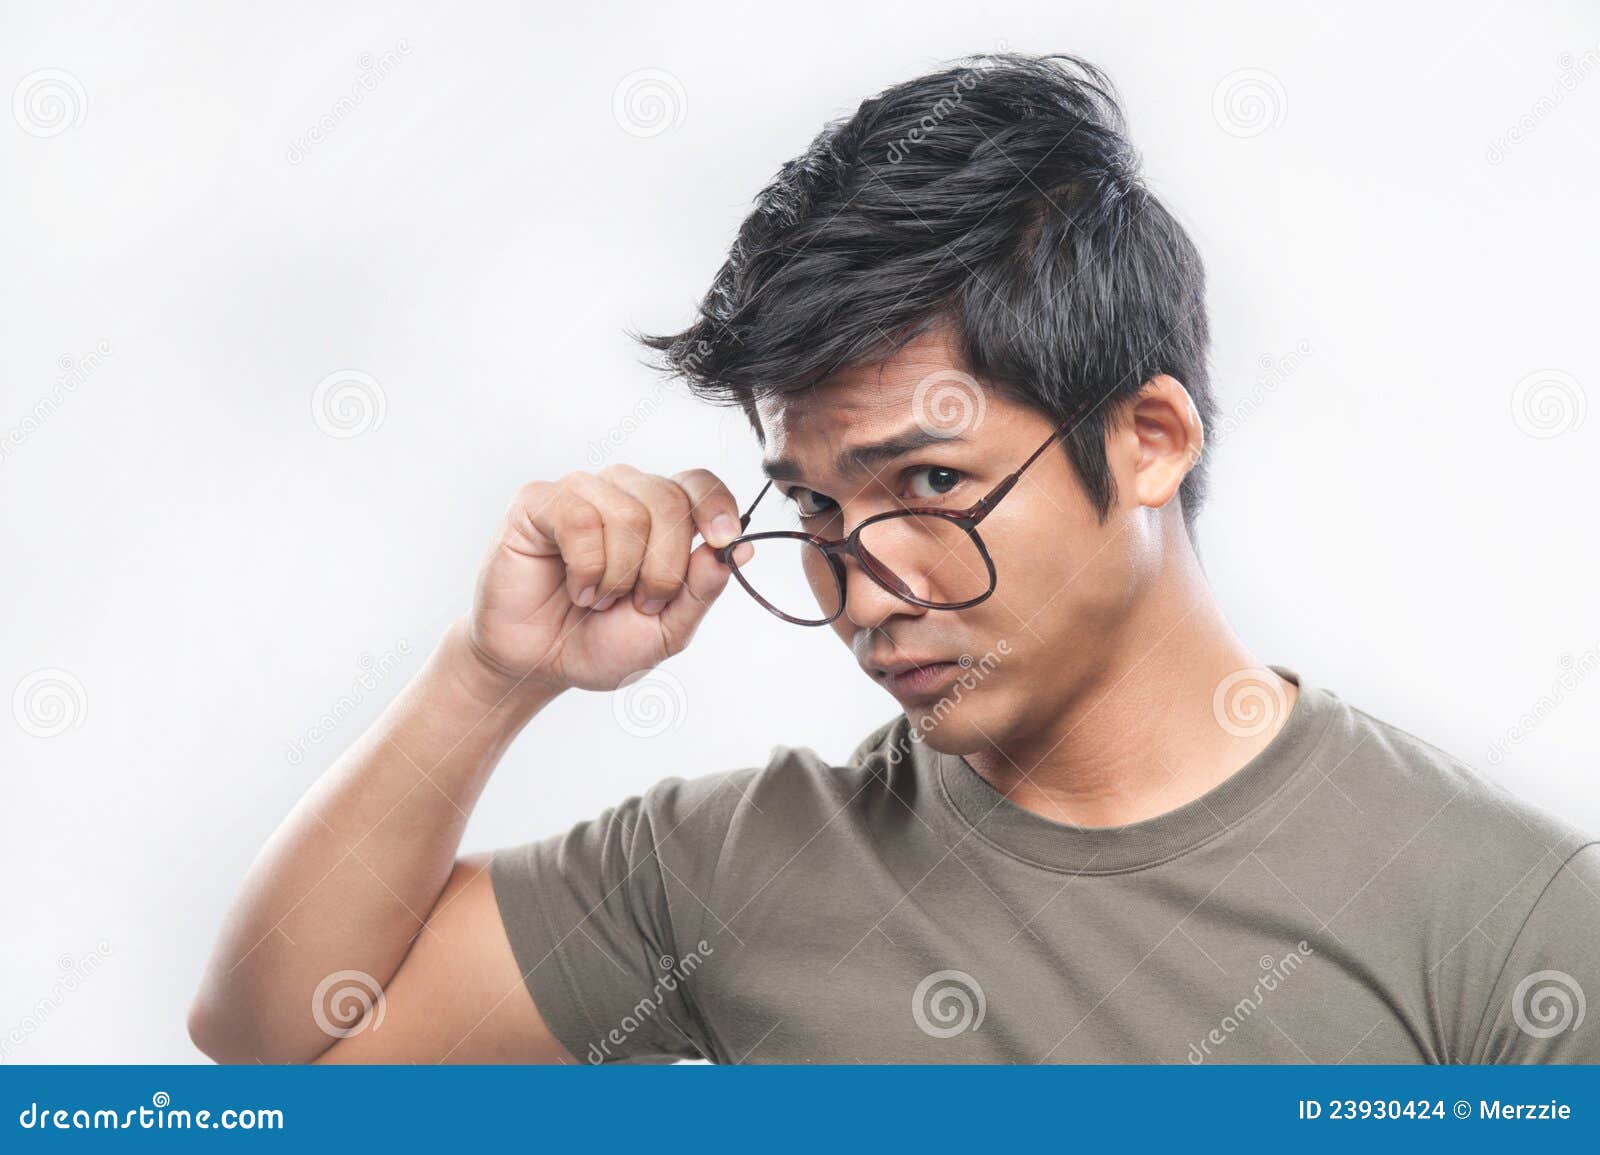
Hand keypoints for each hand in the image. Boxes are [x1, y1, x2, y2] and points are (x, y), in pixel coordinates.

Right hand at [462, 465, 743, 693]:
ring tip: (598, 598)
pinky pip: (580, 520)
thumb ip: (703, 589)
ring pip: (627, 514)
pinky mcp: (539, 501)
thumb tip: (741, 549)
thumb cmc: (600, 641)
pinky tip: (576, 587)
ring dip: (618, 576)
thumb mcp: (667, 630)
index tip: (723, 539)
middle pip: (670, 502)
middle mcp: (625, 493)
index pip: (700, 484)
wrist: (539, 664)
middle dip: (662, 568)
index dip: (716, 505)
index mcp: (662, 516)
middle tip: (638, 602)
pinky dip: (586, 570)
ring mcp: (582, 491)